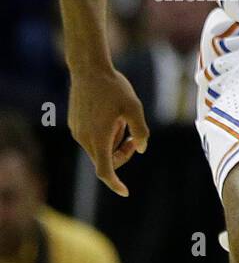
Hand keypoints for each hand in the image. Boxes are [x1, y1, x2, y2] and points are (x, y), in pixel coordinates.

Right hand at [68, 66, 149, 196]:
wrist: (88, 69)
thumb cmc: (114, 87)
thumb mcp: (134, 108)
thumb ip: (140, 131)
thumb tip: (141, 149)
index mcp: (98, 137)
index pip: (104, 171)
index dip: (115, 183)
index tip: (125, 192)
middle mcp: (84, 138)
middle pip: (105, 160)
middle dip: (122, 155)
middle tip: (134, 138)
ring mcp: (76, 131)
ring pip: (99, 149)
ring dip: (113, 143)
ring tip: (119, 120)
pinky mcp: (74, 124)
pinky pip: (92, 139)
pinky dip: (104, 135)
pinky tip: (108, 115)